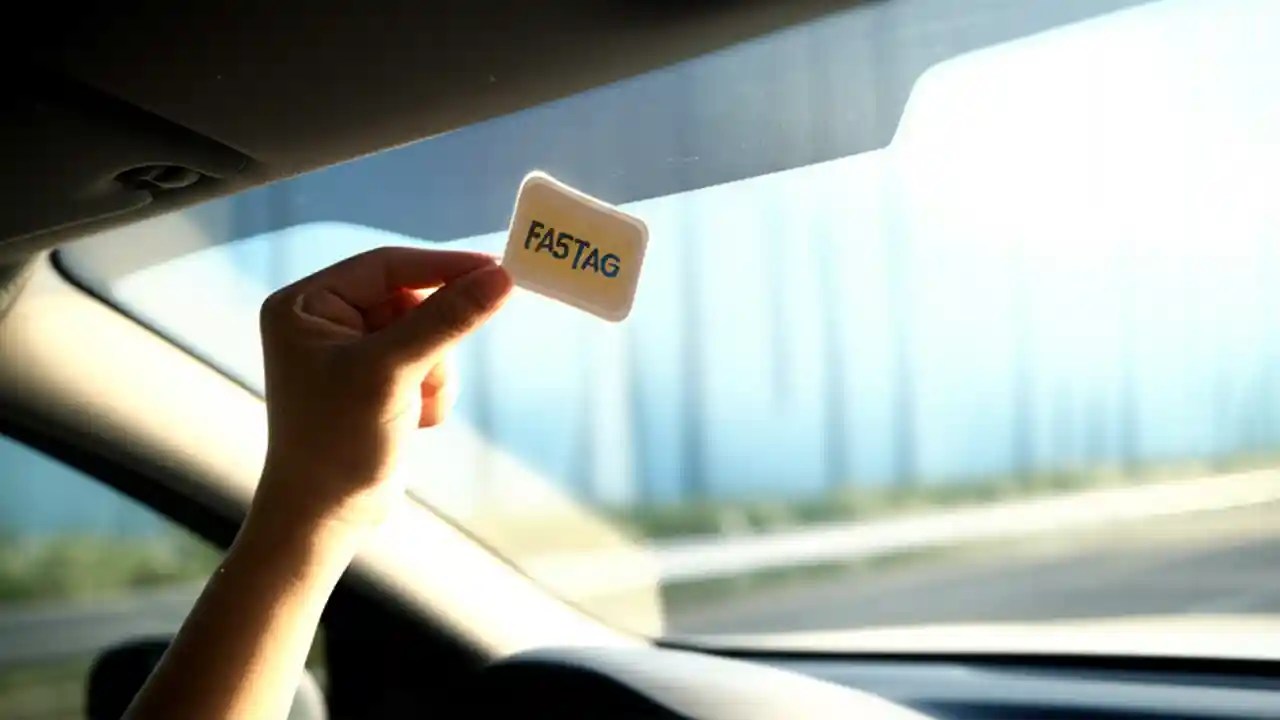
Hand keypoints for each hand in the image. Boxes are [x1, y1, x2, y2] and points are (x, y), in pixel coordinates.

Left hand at [254, 247, 512, 533]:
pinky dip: (431, 392)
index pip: (387, 265)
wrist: (325, 516)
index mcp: (306, 303)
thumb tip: (502, 277)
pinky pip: (427, 363)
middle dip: (431, 342)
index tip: (496, 270)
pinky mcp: (376, 380)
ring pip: (427, 334)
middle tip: (430, 376)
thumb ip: (447, 319)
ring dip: (434, 372)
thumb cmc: (338, 441)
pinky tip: (413, 422)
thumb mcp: (393, 371)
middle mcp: (323, 320)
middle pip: (411, 299)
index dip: (443, 267)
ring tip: (412, 409)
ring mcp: (351, 351)